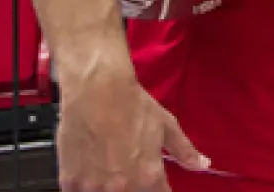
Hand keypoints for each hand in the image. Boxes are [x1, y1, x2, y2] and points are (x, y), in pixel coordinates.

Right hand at [56, 63, 206, 191]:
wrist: (95, 91)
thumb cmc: (133, 106)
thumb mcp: (167, 126)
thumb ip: (185, 151)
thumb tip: (203, 165)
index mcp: (147, 177)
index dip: (161, 191)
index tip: (157, 186)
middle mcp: (120, 188)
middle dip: (136, 189)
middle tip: (131, 171)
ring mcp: (92, 188)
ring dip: (112, 188)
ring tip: (112, 171)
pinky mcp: (69, 183)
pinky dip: (88, 187)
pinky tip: (93, 173)